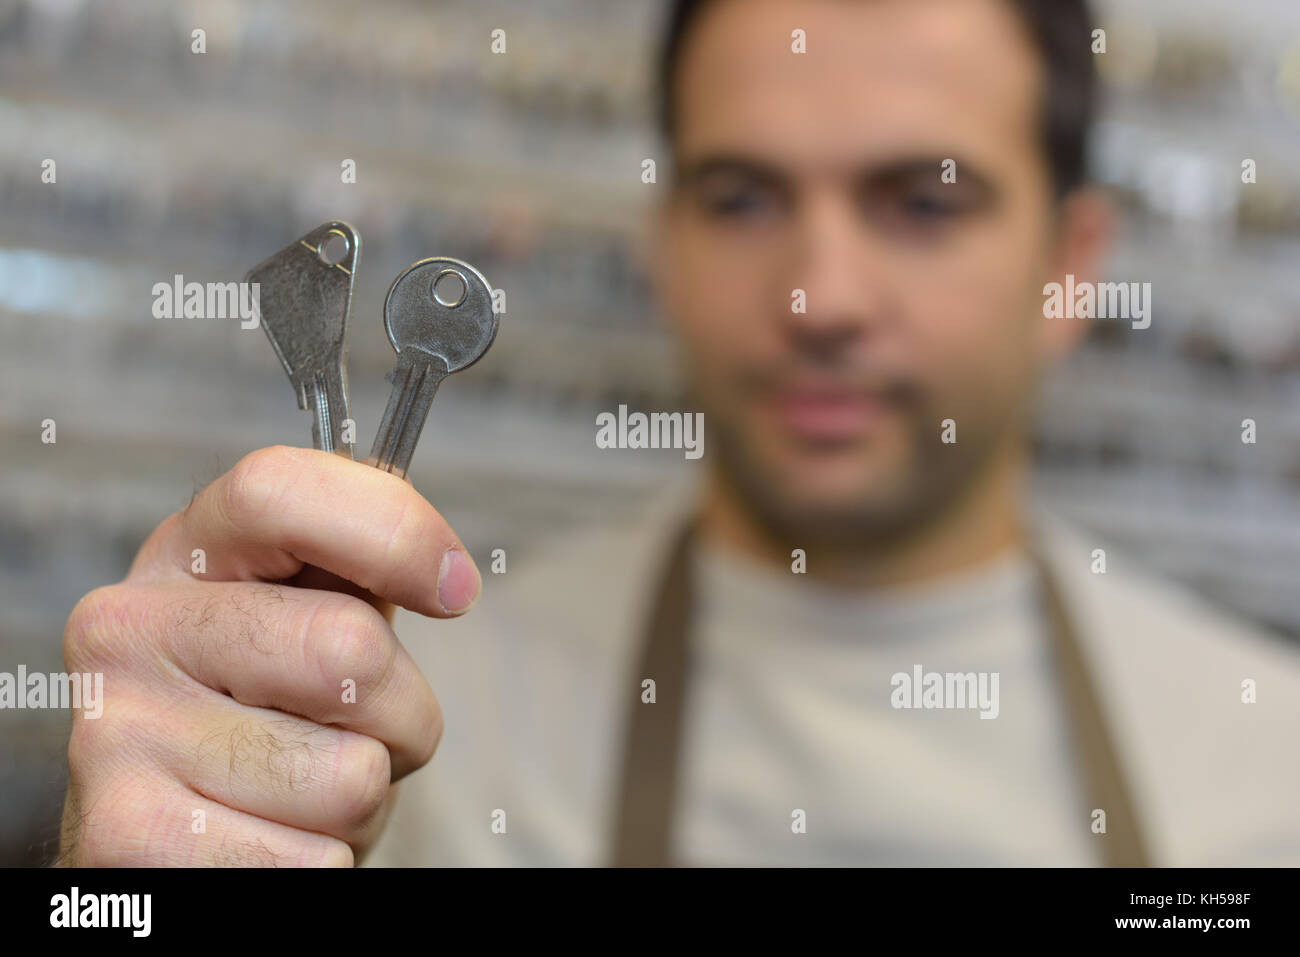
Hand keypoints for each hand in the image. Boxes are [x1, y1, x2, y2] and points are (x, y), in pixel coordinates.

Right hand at [56, 445, 479, 865]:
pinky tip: (272, 837)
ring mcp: (115, 735)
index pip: (279, 490)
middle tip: (352, 723)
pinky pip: (318, 861)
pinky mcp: (127, 841)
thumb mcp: (317, 609)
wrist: (182, 832)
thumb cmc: (273, 706)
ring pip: (350, 772)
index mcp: (186, 551)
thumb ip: (366, 560)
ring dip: (362, 793)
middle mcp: (128, 629)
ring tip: (303, 784)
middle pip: (347, 648)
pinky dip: (326, 861)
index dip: (394, 534)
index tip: (454, 590)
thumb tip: (446, 575)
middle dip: (398, 707)